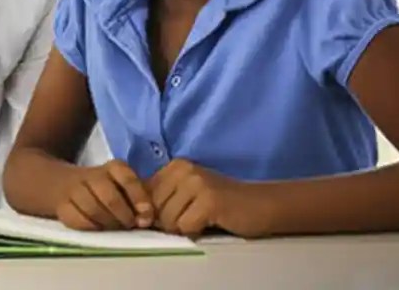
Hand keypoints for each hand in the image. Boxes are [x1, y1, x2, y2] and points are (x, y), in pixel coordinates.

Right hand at [55, 159, 154, 230]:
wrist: (62, 184)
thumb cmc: (106, 190)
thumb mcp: (124, 187)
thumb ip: (138, 200)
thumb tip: (146, 219)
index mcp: (113, 168)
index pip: (127, 179)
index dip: (139, 199)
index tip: (146, 218)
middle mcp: (92, 175)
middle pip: (109, 197)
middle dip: (123, 215)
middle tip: (129, 225)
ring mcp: (73, 190)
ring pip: (92, 209)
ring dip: (108, 223)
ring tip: (114, 228)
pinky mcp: (61, 206)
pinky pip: (77, 220)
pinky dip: (91, 227)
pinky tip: (98, 228)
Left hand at [149, 159, 272, 238]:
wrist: (260, 205)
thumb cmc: (221, 204)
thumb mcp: (187, 194)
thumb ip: (163, 198)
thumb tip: (137, 215)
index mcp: (174, 166)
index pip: (144, 194)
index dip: (152, 212)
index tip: (170, 217)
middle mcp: (183, 170)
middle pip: (154, 208)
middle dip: (167, 222)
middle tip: (190, 220)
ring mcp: (197, 183)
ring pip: (168, 219)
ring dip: (182, 228)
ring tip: (201, 221)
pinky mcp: (210, 200)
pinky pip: (185, 226)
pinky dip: (195, 231)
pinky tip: (209, 223)